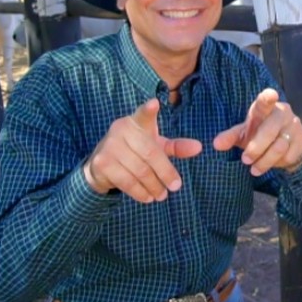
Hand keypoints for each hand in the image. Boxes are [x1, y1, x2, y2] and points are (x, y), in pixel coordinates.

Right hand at [84, 98, 201, 202]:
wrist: (102, 165)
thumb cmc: (136, 151)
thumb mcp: (157, 146)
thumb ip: (176, 147)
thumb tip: (199, 147)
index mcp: (136, 122)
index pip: (144, 115)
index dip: (148, 110)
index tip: (154, 104)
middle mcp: (121, 129)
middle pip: (150, 153)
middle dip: (165, 173)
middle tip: (175, 187)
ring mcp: (109, 146)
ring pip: (139, 171)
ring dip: (154, 186)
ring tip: (161, 195)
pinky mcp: (102, 163)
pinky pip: (127, 181)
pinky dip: (140, 192)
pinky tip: (148, 197)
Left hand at [213, 88, 301, 175]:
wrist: (286, 142)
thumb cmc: (259, 133)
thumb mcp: (244, 134)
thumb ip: (230, 137)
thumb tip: (215, 144)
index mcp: (265, 108)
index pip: (265, 101)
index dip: (268, 98)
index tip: (271, 95)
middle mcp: (282, 112)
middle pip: (269, 131)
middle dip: (255, 148)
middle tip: (245, 160)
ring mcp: (295, 125)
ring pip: (279, 147)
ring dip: (264, 161)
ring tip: (254, 169)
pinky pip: (290, 155)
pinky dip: (278, 163)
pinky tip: (273, 163)